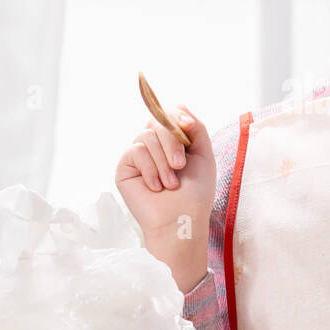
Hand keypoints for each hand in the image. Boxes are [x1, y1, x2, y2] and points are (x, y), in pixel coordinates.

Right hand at [115, 105, 215, 289]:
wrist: (182, 220)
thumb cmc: (195, 193)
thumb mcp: (204, 155)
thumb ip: (196, 128)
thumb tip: (179, 110)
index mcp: (173, 141)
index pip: (169, 113)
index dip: (176, 115)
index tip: (188, 126)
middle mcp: (154, 145)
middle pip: (157, 120)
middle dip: (172, 141)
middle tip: (181, 165)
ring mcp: (139, 155)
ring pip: (146, 135)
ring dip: (163, 161)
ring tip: (171, 184)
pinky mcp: (125, 167)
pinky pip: (136, 151)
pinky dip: (150, 169)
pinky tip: (156, 187)